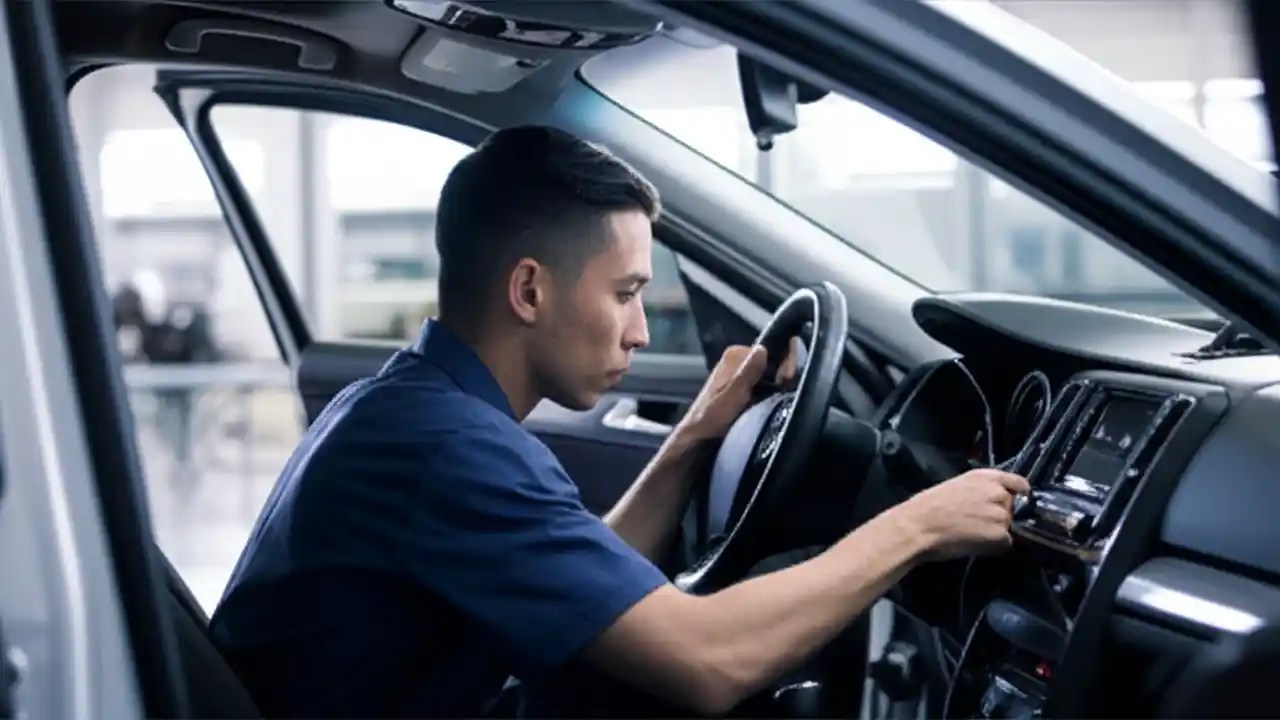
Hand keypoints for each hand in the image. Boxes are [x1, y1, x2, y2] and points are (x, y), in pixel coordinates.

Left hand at [677, 338, 800, 442]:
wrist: (698, 440)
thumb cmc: (710, 419)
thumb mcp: (731, 396)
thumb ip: (747, 372)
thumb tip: (762, 349)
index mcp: (735, 355)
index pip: (773, 348)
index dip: (785, 363)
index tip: (786, 380)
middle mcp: (740, 361)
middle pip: (775, 362)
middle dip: (783, 377)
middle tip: (782, 394)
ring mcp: (743, 376)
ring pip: (773, 376)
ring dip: (779, 389)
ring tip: (778, 402)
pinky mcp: (746, 391)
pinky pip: (768, 387)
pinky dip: (773, 396)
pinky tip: (772, 406)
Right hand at [893, 469, 1029, 561]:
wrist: (918, 525)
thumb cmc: (928, 506)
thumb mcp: (957, 486)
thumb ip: (979, 490)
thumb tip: (989, 501)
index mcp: (986, 476)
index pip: (1019, 483)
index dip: (1018, 494)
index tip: (1015, 502)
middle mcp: (998, 492)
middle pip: (1013, 508)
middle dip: (1000, 516)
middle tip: (977, 523)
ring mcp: (1001, 514)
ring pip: (1008, 527)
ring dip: (996, 532)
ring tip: (972, 535)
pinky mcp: (1000, 534)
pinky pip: (1005, 543)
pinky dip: (993, 547)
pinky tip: (974, 544)